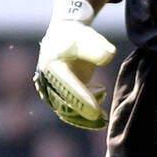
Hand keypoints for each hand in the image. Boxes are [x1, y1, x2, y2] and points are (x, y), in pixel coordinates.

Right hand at [33, 11, 115, 129]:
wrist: (64, 36)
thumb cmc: (78, 36)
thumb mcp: (88, 38)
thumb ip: (98, 48)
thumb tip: (108, 57)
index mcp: (53, 68)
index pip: (69, 88)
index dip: (82, 101)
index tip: (96, 112)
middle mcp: (48, 82)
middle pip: (65, 105)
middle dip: (84, 114)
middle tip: (103, 120)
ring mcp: (51, 91)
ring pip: (66, 112)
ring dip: (84, 119)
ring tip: (104, 120)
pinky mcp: (58, 96)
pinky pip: (68, 112)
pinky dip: (82, 117)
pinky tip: (101, 116)